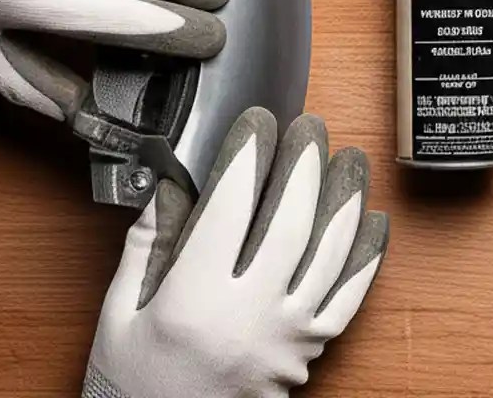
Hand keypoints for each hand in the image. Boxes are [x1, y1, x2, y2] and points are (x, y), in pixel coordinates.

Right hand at [86, 108, 388, 397]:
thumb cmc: (133, 381)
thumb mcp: (119, 312)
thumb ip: (146, 245)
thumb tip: (170, 183)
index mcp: (192, 301)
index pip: (230, 209)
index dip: (247, 156)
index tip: (257, 122)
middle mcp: (246, 317)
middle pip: (290, 223)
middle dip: (304, 165)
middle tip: (310, 127)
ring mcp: (285, 337)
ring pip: (329, 255)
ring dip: (344, 199)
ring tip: (349, 158)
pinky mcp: (306, 354)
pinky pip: (348, 298)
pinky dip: (365, 256)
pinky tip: (373, 219)